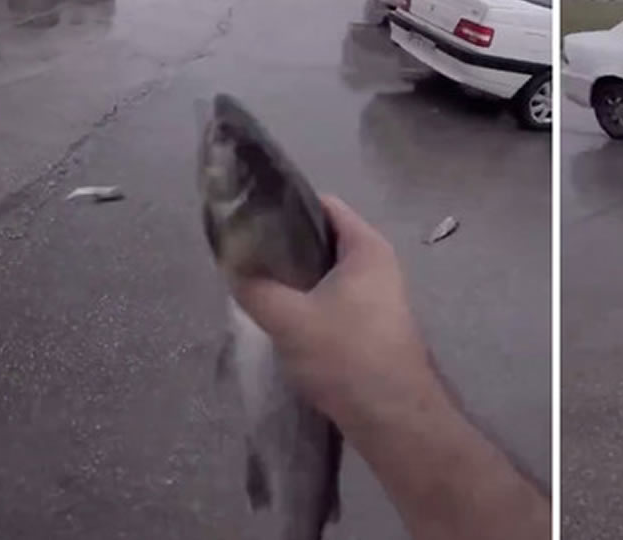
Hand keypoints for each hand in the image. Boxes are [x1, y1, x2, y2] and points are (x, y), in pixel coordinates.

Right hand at [230, 195, 439, 425]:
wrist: (392, 417)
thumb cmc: (345, 355)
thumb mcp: (287, 318)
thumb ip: (254, 287)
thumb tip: (230, 265)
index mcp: (366, 248)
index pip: (323, 205)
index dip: (285, 206)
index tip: (250, 219)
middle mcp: (378, 265)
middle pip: (323, 240)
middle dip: (286, 247)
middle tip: (248, 257)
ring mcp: (379, 297)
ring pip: (327, 274)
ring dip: (295, 280)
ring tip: (259, 287)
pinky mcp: (372, 327)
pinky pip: (334, 301)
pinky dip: (309, 303)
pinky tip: (284, 319)